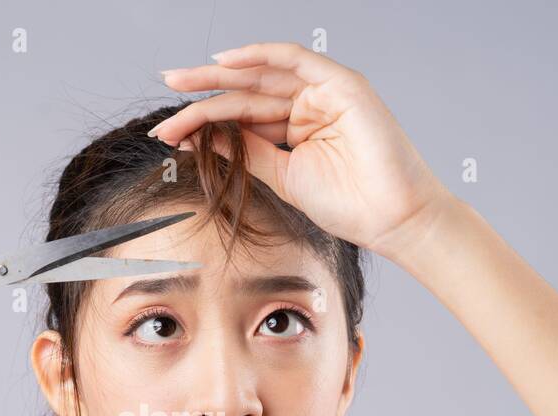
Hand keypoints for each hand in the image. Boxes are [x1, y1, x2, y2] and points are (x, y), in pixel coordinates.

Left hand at [155, 41, 453, 262]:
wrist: (391, 219)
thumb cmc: (348, 206)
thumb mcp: (283, 178)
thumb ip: (248, 153)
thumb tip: (205, 137)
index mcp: (296, 128)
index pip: (241, 117)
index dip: (203, 121)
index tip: (168, 131)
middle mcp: (309, 105)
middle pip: (246, 92)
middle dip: (202, 92)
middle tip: (165, 88)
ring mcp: (325, 92)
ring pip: (262, 76)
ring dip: (219, 76)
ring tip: (180, 82)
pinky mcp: (341, 84)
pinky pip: (293, 59)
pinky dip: (259, 55)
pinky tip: (224, 60)